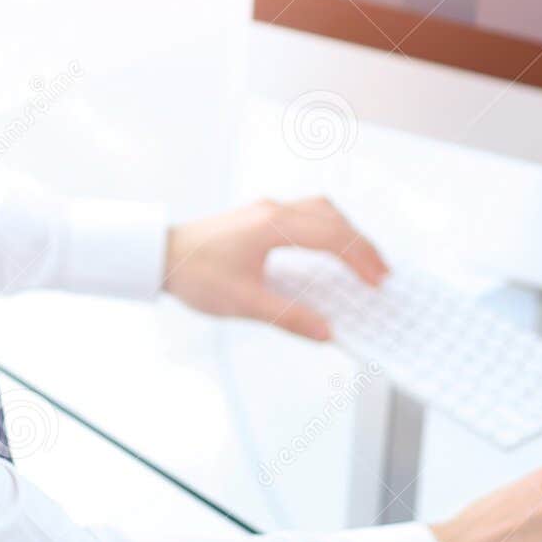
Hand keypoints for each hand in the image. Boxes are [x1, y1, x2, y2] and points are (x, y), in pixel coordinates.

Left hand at [162, 196, 388, 339]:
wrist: (159, 255)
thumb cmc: (195, 273)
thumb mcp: (243, 303)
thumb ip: (288, 318)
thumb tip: (325, 332)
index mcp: (272, 226)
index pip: (331, 237)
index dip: (359, 260)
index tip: (376, 282)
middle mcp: (273, 211)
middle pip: (333, 218)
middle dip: (361, 245)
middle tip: (381, 273)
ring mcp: (266, 210)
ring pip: (321, 210)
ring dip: (346, 232)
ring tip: (362, 259)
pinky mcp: (259, 216)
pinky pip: (306, 213)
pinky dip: (328, 228)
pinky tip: (330, 247)